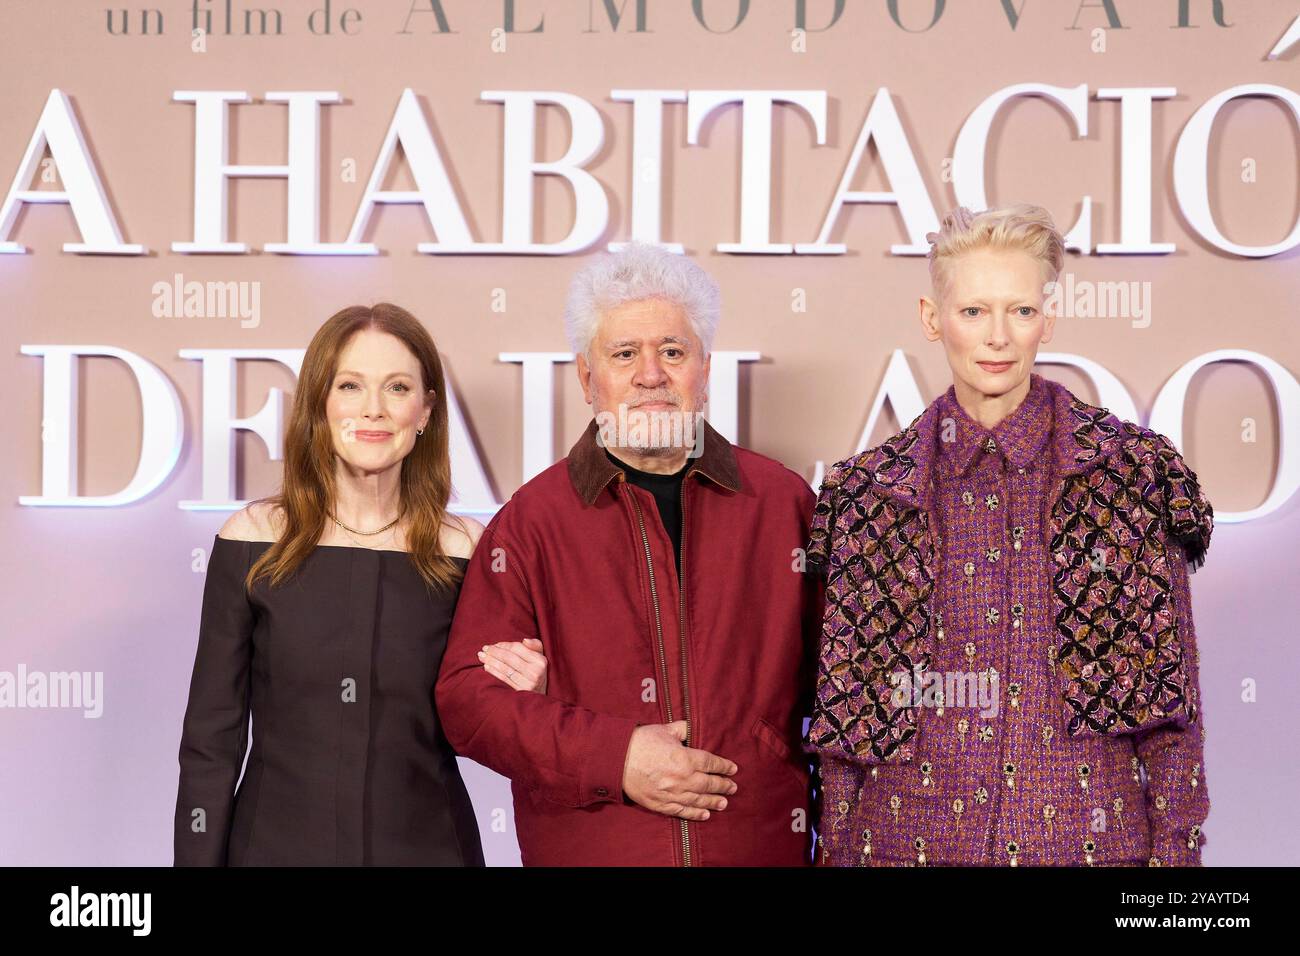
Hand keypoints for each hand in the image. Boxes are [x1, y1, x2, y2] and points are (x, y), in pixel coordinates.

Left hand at [478, 638, 546, 693]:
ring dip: (491, 661)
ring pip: (505, 668)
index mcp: (540, 661)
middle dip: (494, 652)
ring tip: (481, 656)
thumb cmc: (538, 671)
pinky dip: (494, 672)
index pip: (517, 648)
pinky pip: (504, 679)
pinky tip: (486, 667)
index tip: (494, 644)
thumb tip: (524, 640)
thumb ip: (535, 645)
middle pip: (509, 658)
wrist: (541, 694)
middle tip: (484, 649)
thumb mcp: (540, 657)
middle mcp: (535, 672)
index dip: (504, 645)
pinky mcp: (520, 692)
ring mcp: (528, 683)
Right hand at [621, 720, 737, 820]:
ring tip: (724, 803)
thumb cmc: (640, 742)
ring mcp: (671, 794)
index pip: (711, 764)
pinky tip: (704, 815)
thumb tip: (692, 728)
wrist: (616, 760)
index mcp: (685, 758)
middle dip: (723, 786)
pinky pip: (682, 811)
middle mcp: (682, 779)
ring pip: (698, 800)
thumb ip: (682, 730)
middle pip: (708, 784)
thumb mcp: (664, 729)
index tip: (733, 769)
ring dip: (713, 802)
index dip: (724, 767)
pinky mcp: (660, 804)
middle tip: (733, 787)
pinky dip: (695, 814)